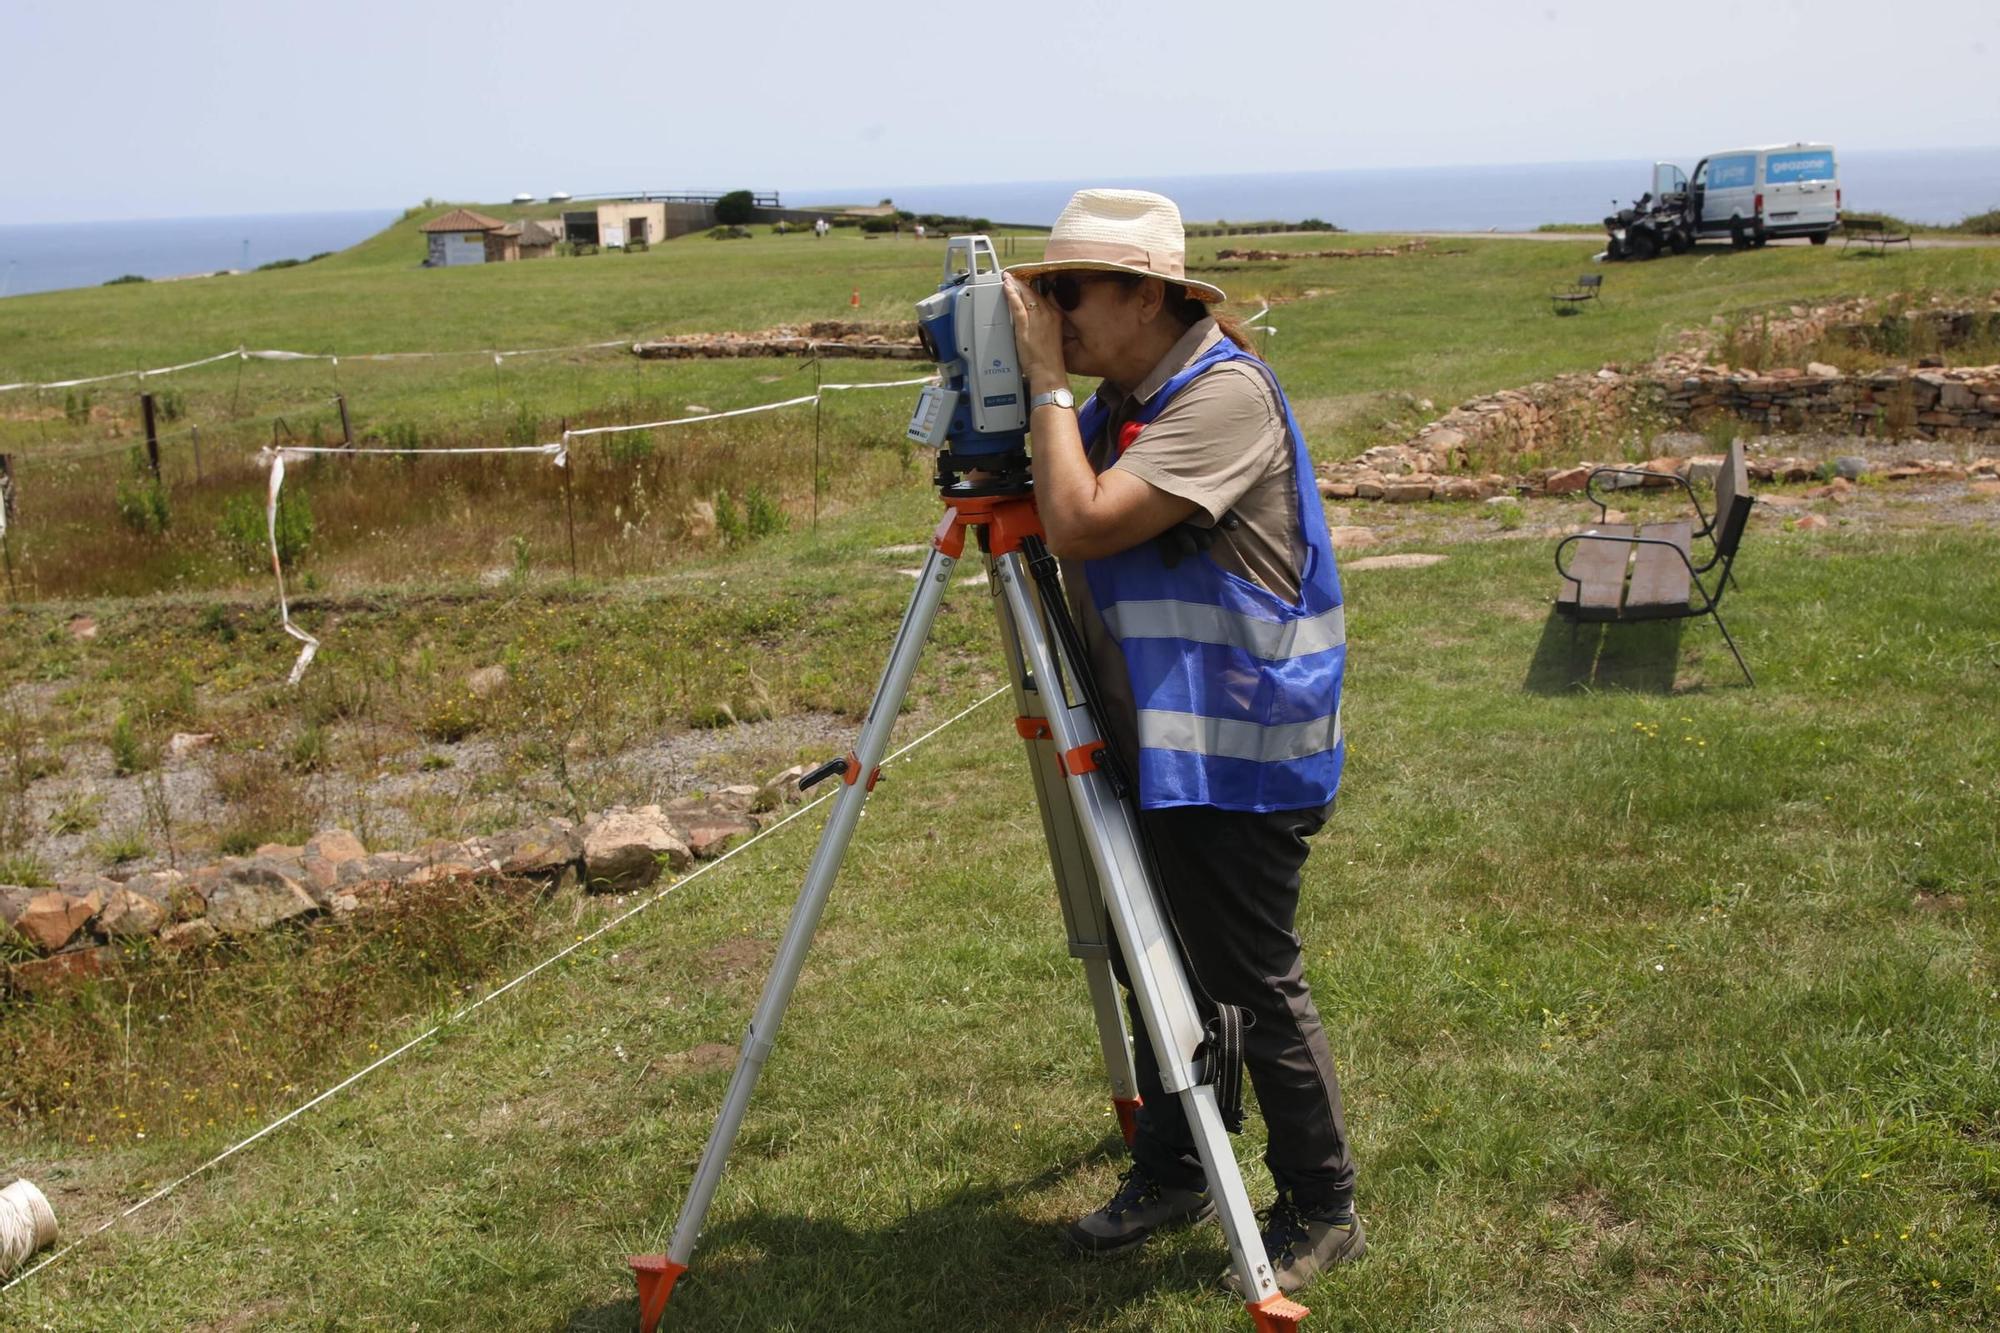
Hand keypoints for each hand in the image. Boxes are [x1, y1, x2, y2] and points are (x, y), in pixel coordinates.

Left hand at [1001, 272, 1066, 390]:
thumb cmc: (1048, 360)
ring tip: (1006, 279)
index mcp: (1055, 316)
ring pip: (1025, 296)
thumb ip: (1042, 325)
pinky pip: (1017, 306)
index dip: (1030, 288)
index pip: (1041, 296)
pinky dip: (1011, 294)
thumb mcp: (1050, 336)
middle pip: (1033, 293)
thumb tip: (1032, 320)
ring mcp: (1037, 319)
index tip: (1023, 283)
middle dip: (1021, 283)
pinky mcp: (1026, 326)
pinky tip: (1006, 287)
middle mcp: (1048, 314)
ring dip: (1014, 285)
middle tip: (1011, 277)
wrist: (1049, 372)